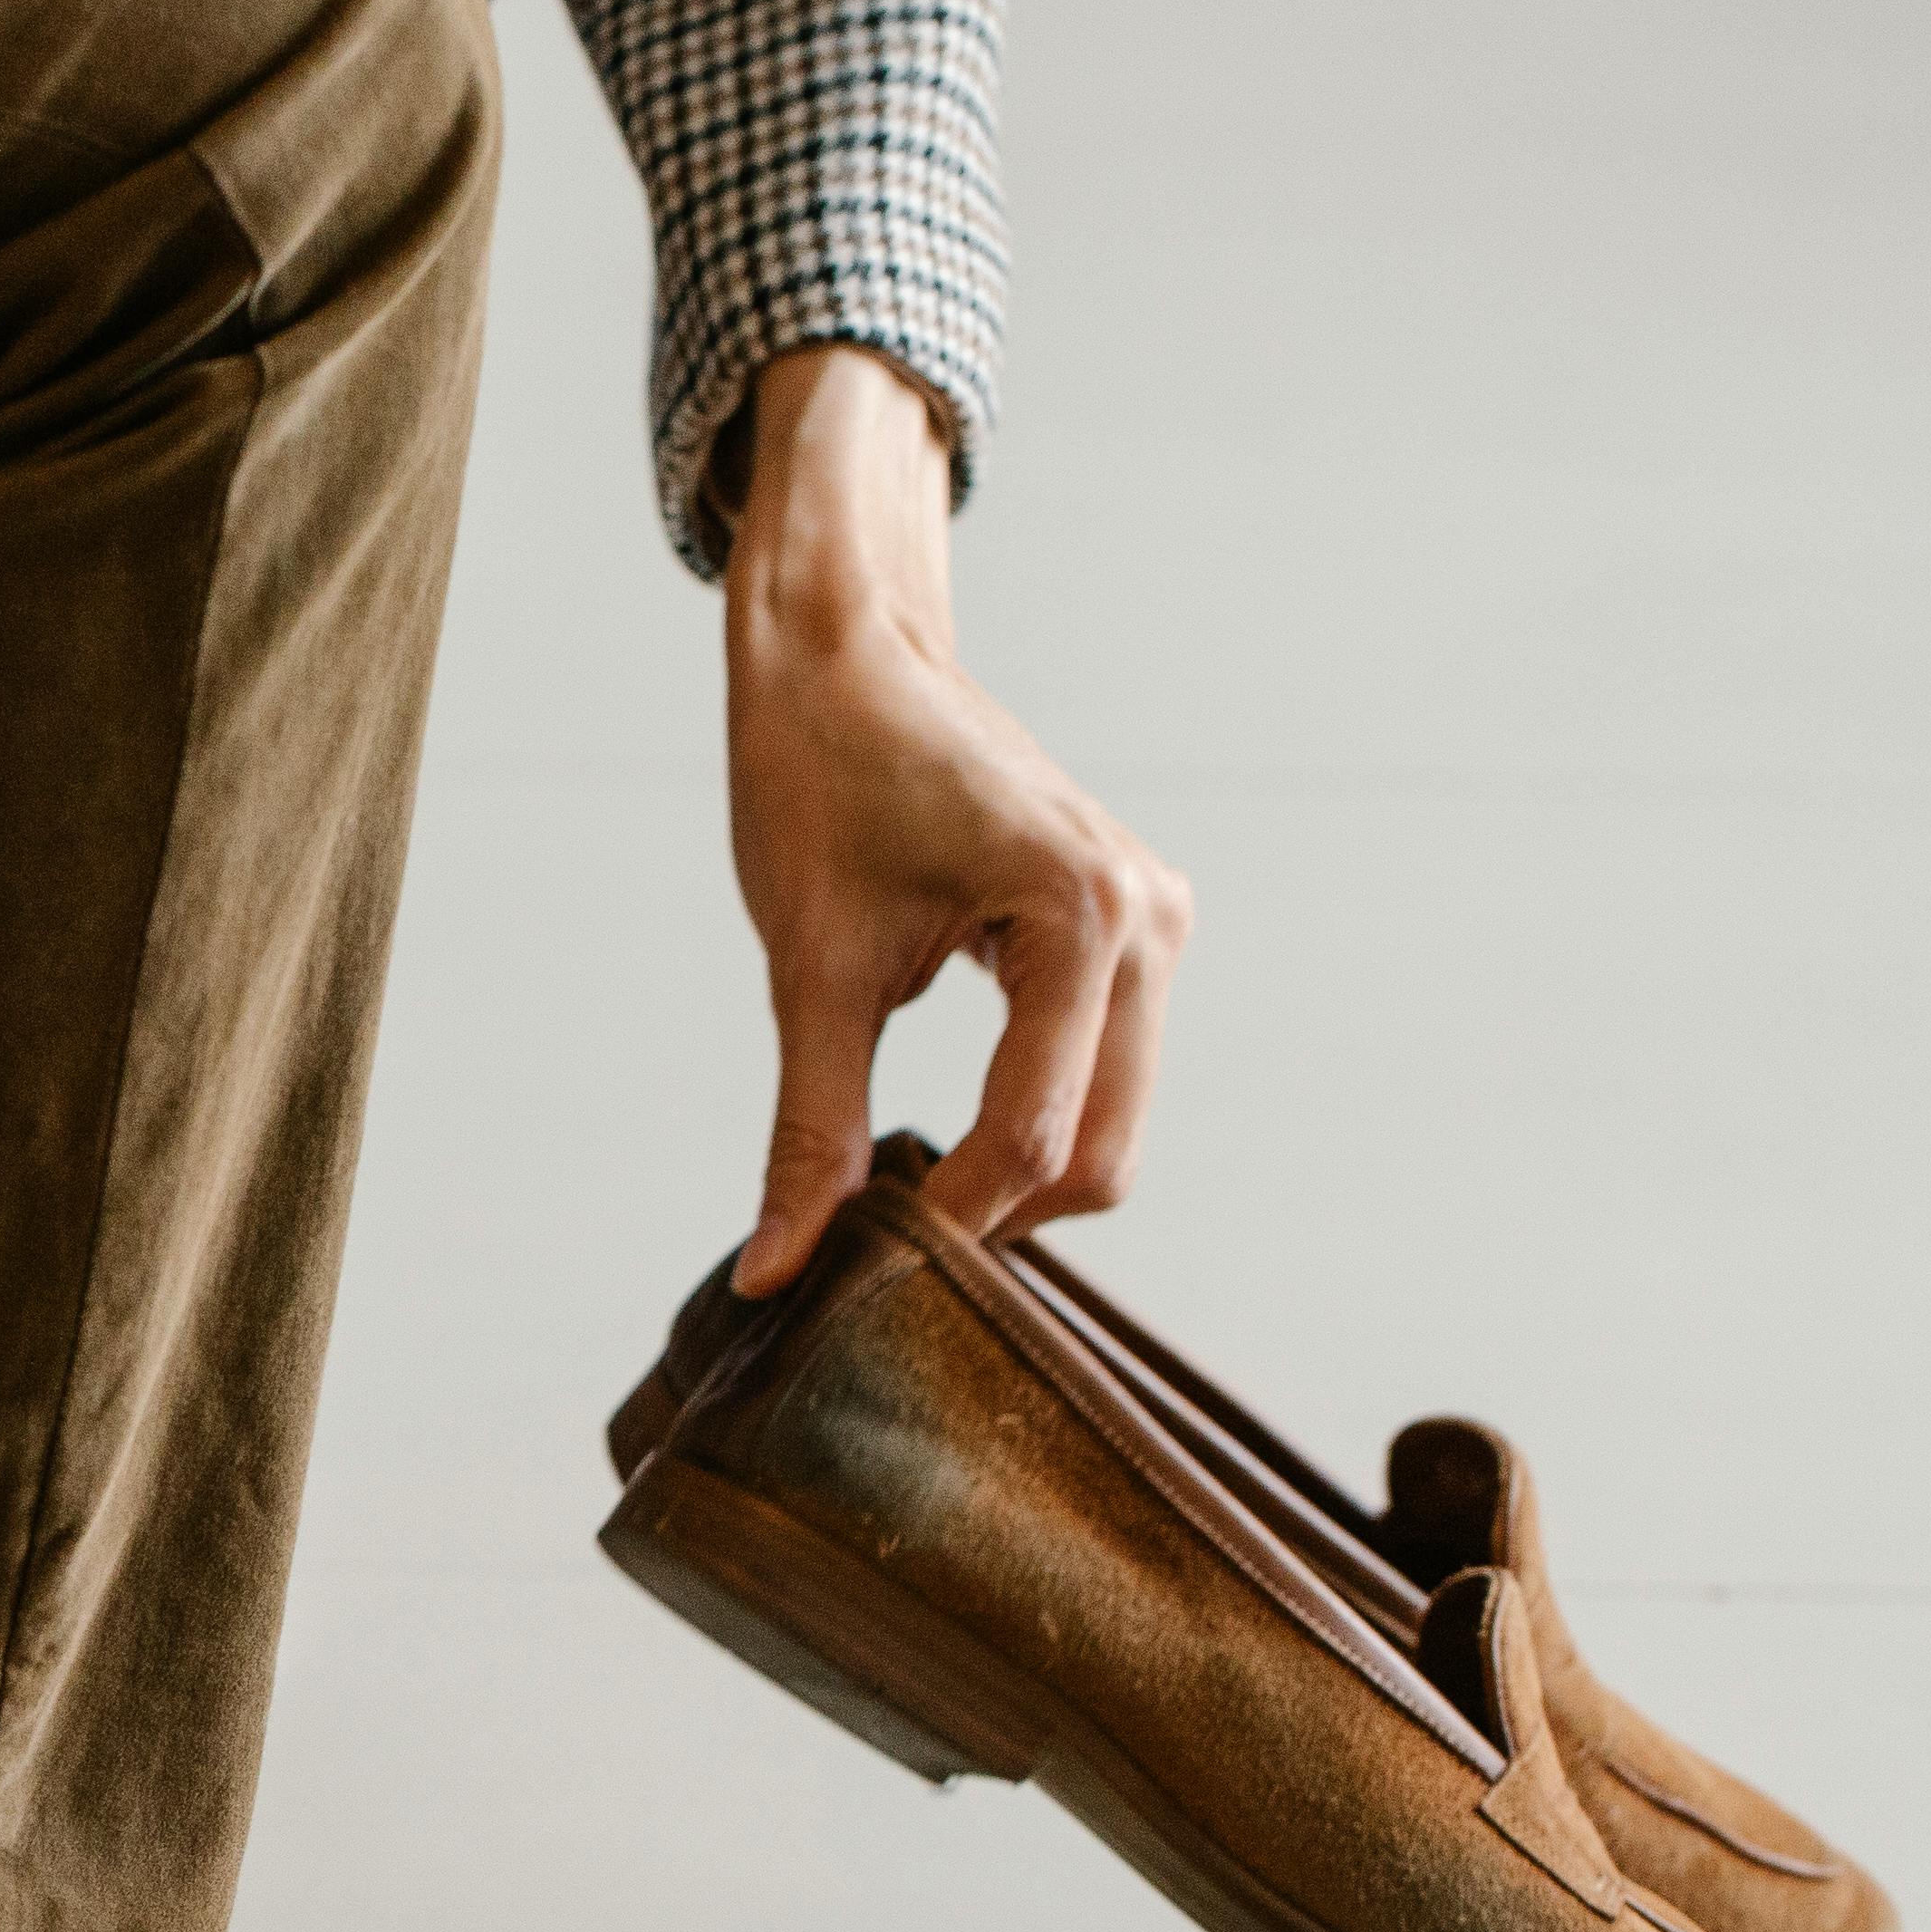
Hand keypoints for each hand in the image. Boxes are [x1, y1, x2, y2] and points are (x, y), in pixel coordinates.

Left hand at [718, 344, 1188, 1295]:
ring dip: (1017, 1177)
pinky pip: (1102, 1071)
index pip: (1036, 1137)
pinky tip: (941, 1140)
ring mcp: (1155, 924)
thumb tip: (776, 1272)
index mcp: (1082, 915)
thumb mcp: (809, 967)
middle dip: (996, 1216)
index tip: (855, 1273)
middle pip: (1102, 1152)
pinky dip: (1032, 1123)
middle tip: (874, 1250)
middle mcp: (1149, 920)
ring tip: (896, 1193)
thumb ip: (809, 1129)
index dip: (949, 1226)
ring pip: (1110, 1123)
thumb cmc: (820, 779)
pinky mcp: (1132, 931)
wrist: (845, 658)